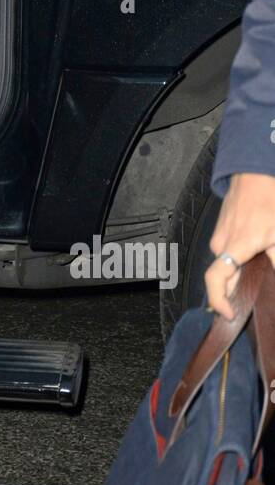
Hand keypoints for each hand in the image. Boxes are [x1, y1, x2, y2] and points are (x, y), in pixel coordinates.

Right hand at [205, 172, 274, 318]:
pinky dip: (239, 259)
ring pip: (228, 264)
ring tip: (262, 269)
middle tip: (257, 298)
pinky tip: (257, 253)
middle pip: (225, 276)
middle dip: (238, 289)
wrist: (253, 169)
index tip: (229, 315)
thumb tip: (274, 284)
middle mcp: (221, 242)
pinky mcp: (222, 229)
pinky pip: (228, 251)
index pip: (215, 279)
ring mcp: (219, 235)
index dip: (219, 301)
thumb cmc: (268, 196)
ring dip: (241, 272)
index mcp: (236, 245)